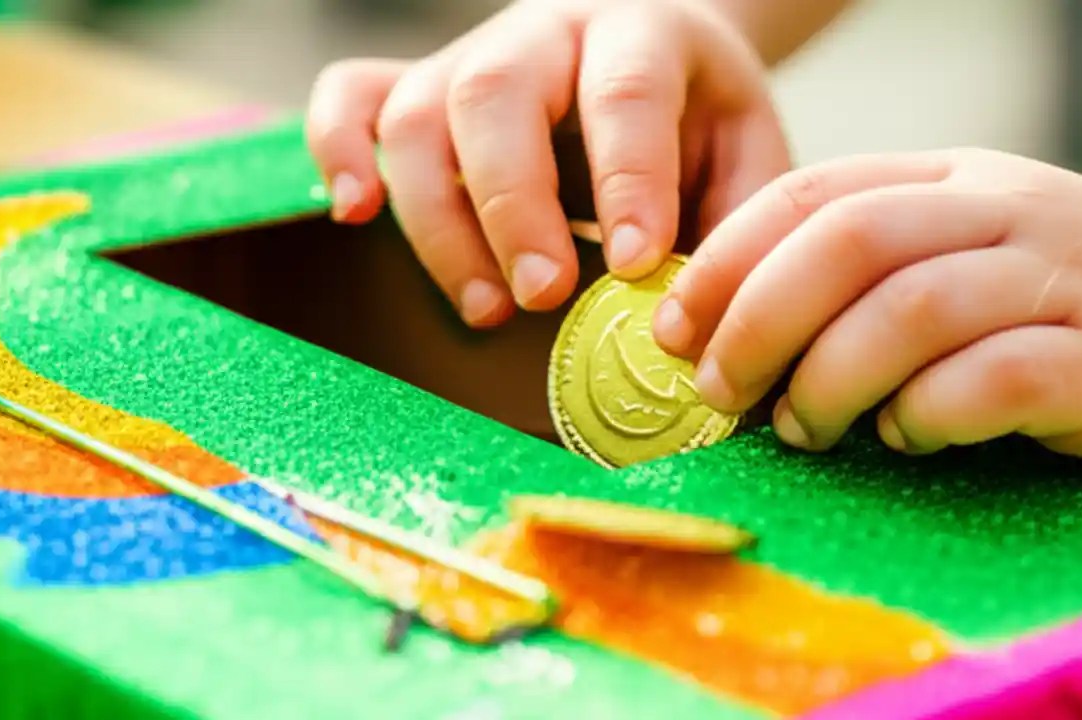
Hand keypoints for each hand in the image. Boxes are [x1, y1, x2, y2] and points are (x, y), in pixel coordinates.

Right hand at [306, 0, 790, 327]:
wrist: (649, 53)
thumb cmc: (698, 120)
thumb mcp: (745, 156)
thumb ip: (732, 226)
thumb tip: (686, 327)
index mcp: (641, 34)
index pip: (624, 92)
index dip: (628, 180)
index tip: (635, 267)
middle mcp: (542, 35)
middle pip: (495, 95)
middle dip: (512, 206)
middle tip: (542, 296)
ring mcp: (465, 57)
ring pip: (416, 116)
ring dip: (437, 222)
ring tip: (486, 310)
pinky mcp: (413, 86)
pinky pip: (348, 97)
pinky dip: (337, 151)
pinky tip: (353, 215)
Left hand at [653, 148, 1081, 457]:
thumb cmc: (1028, 313)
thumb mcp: (939, 264)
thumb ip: (848, 280)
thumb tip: (713, 340)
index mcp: (945, 180)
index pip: (810, 194)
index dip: (724, 261)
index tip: (671, 327)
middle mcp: (1002, 211)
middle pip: (847, 241)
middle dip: (757, 320)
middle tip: (717, 390)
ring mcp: (1058, 278)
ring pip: (911, 310)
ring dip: (829, 379)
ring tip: (802, 429)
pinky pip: (992, 381)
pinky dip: (925, 415)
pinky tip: (905, 436)